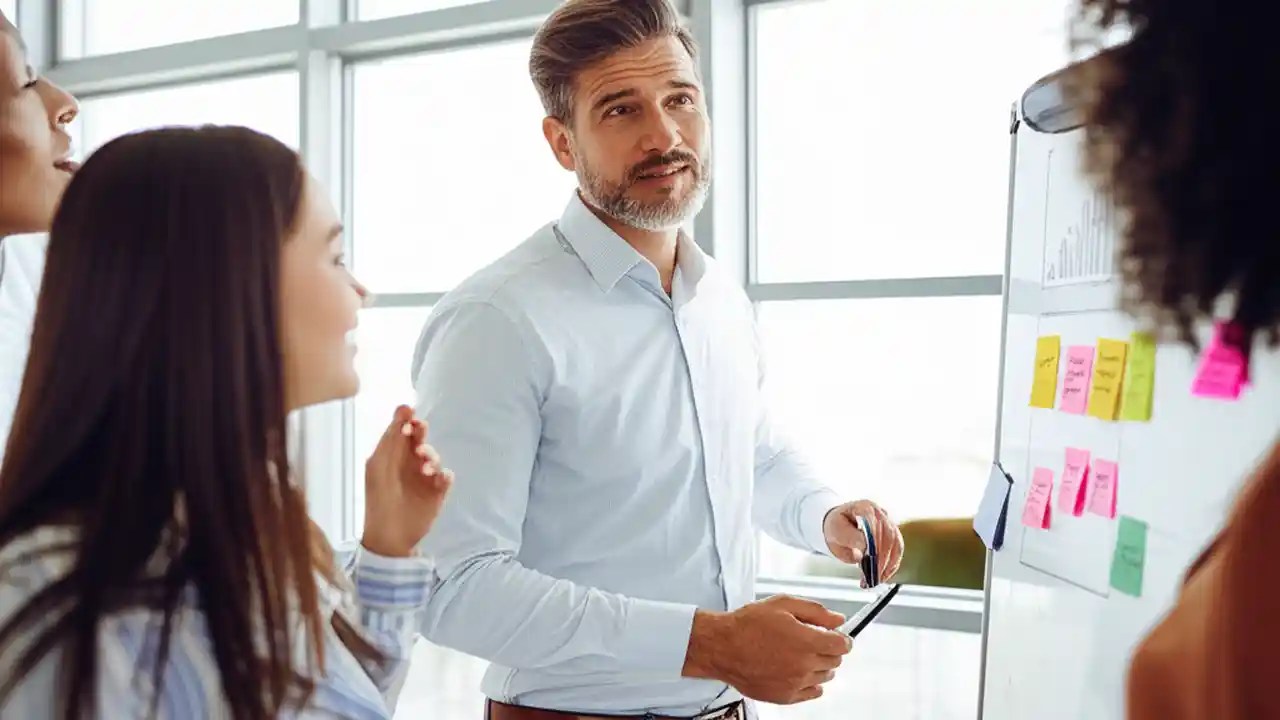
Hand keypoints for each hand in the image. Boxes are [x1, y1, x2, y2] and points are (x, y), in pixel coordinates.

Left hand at [361, 405, 452, 557]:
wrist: (388, 535)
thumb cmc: (378, 499)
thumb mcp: (379, 465)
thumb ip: (391, 437)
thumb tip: (404, 407)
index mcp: (391, 455)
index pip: (402, 430)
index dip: (407, 420)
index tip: (410, 416)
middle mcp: (408, 463)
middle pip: (420, 439)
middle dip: (422, 433)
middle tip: (419, 432)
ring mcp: (424, 477)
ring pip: (435, 456)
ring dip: (432, 456)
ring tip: (424, 467)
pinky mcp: (437, 492)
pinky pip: (446, 476)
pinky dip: (444, 475)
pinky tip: (437, 479)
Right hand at [682, 596, 851, 703]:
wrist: (722, 647)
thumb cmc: (749, 624)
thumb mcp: (783, 604)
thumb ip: (816, 611)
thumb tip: (838, 620)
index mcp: (807, 642)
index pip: (842, 646)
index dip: (842, 638)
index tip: (837, 636)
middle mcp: (805, 666)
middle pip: (835, 661)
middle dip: (828, 650)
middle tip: (812, 641)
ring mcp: (795, 684)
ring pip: (824, 677)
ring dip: (819, 666)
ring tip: (800, 654)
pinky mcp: (785, 697)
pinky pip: (812, 693)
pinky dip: (810, 683)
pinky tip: (797, 671)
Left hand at [823, 500, 903, 585]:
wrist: (840, 527)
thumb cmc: (837, 527)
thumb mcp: (836, 531)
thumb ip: (849, 537)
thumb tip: (864, 546)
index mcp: (864, 507)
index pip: (874, 523)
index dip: (874, 542)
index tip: (869, 559)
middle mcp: (880, 513)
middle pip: (888, 535)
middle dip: (881, 557)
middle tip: (873, 574)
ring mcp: (889, 524)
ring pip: (896, 544)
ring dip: (888, 564)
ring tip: (876, 578)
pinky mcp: (893, 537)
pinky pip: (897, 551)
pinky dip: (891, 566)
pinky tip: (883, 576)